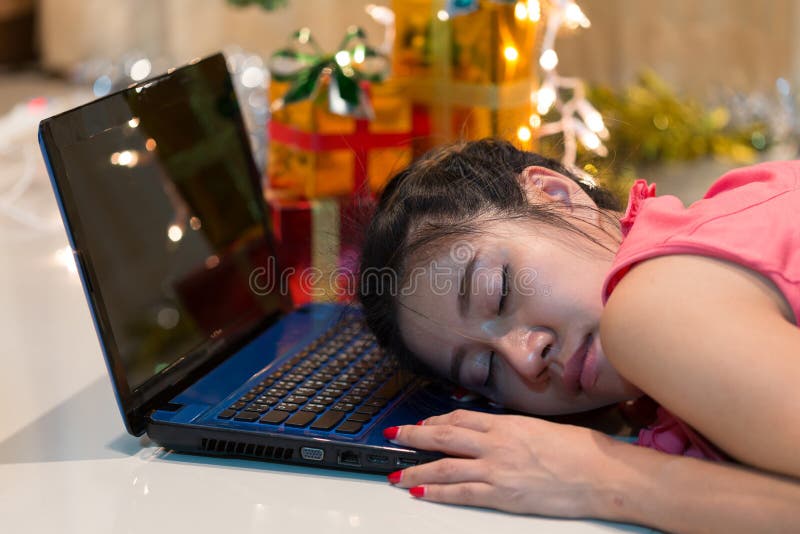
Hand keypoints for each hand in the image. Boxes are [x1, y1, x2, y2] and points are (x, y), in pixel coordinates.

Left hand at [384, 409, 619, 517]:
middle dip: (413, 437)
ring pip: (445, 465)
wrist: (602, 474)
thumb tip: (490, 433)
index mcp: (506, 424)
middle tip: (394, 436)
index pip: (459, 419)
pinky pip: (461, 493)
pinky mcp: (503, 495)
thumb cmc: (582, 451)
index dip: (434, 421)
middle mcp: (497, 444)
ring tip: (397, 473)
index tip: (421, 424)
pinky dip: (438, 491)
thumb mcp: (541, 428)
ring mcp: (498, 470)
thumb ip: (511, 430)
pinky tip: (421, 491)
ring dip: (416, 468)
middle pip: (444, 436)